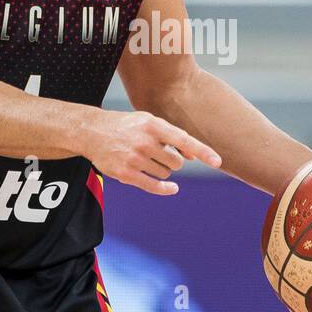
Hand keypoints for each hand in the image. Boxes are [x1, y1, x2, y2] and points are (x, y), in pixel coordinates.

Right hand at [85, 109, 220, 195]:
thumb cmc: (127, 126)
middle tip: (159, 153)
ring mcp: (135, 159)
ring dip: (162, 170)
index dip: (202, 151)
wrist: (93, 132)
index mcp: (152, 125)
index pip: (183, 140)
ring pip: (166, 174)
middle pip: (177, 162)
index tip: (218, 162)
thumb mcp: (149, 122)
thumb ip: (172, 135)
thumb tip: (193, 155)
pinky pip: (154, 186)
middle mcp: (144, 142)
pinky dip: (166, 189)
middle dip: (173, 161)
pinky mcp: (126, 174)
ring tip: (146, 159)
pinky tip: (173, 189)